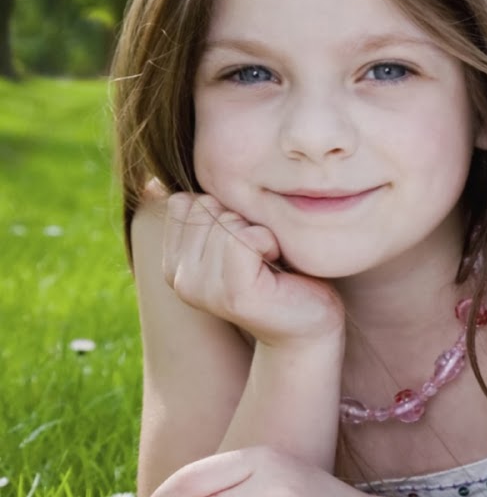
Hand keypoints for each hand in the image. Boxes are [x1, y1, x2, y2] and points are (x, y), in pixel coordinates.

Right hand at [161, 191, 343, 347]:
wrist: (309, 322)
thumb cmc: (281, 273)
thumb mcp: (238, 236)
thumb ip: (209, 211)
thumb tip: (166, 174)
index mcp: (174, 261)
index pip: (185, 201)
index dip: (226, 210)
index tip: (245, 242)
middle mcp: (179, 277)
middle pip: (206, 207)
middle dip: (243, 220)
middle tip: (261, 255)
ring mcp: (201, 289)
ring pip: (227, 221)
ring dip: (260, 233)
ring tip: (270, 263)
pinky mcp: (233, 294)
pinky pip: (245, 239)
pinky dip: (269, 243)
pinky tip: (276, 266)